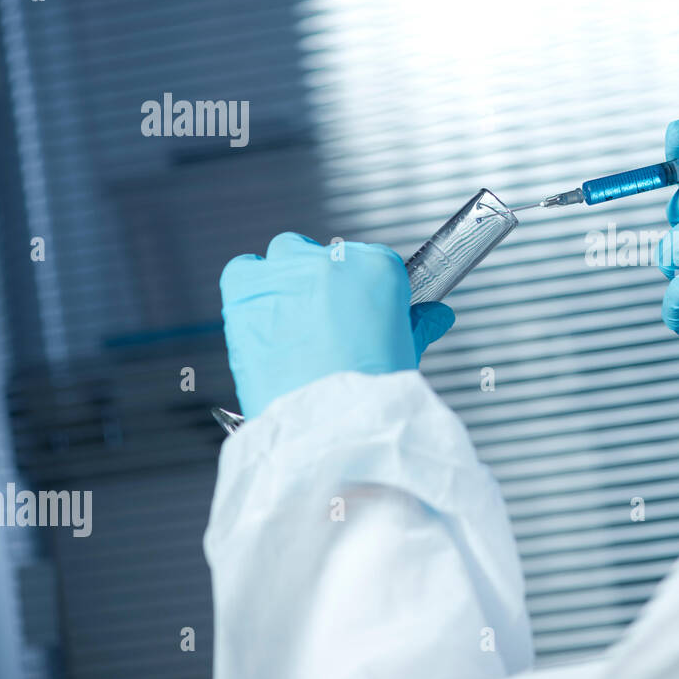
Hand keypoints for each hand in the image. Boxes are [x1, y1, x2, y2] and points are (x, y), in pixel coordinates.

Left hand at [220, 232, 454, 417]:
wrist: (328, 423)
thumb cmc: (368, 391)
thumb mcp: (403, 352)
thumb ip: (416, 325)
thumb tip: (435, 317)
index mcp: (377, 268)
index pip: (371, 259)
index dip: (364, 289)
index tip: (359, 311)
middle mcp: (331, 260)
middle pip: (324, 255)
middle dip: (324, 283)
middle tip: (325, 324)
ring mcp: (287, 271)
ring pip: (284, 257)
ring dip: (288, 282)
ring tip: (293, 325)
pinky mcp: (246, 289)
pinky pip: (244, 270)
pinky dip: (252, 290)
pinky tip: (264, 321)